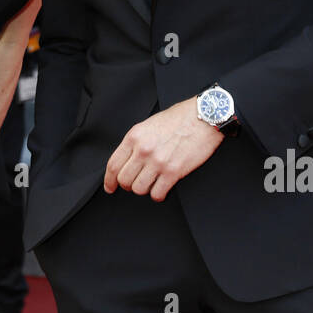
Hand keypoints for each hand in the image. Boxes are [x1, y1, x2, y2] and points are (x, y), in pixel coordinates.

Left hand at [104, 97, 224, 200]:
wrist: (203, 117)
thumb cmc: (179, 118)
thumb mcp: (149, 124)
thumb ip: (137, 141)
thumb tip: (128, 159)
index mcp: (134, 137)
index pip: (113, 165)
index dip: (109, 180)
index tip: (110, 187)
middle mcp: (143, 150)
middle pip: (124, 180)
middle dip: (128, 185)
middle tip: (134, 184)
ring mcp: (158, 162)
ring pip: (139, 189)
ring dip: (144, 189)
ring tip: (151, 184)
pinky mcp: (173, 172)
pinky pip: (157, 193)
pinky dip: (158, 194)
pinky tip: (162, 189)